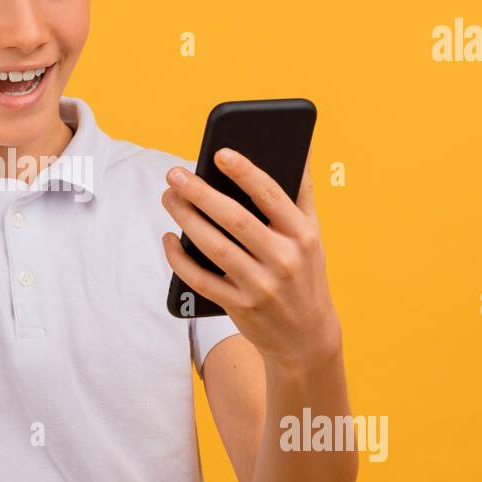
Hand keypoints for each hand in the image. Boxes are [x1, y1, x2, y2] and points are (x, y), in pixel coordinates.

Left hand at [160, 143, 340, 372]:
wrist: (307, 337)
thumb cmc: (304, 273)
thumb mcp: (312, 234)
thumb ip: (303, 190)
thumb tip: (302, 144)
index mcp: (302, 234)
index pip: (271, 195)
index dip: (245, 172)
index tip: (219, 153)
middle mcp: (284, 259)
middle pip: (235, 219)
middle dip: (201, 193)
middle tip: (175, 174)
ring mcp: (261, 285)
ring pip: (214, 247)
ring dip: (186, 219)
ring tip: (168, 197)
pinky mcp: (240, 307)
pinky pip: (200, 280)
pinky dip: (180, 259)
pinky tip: (169, 239)